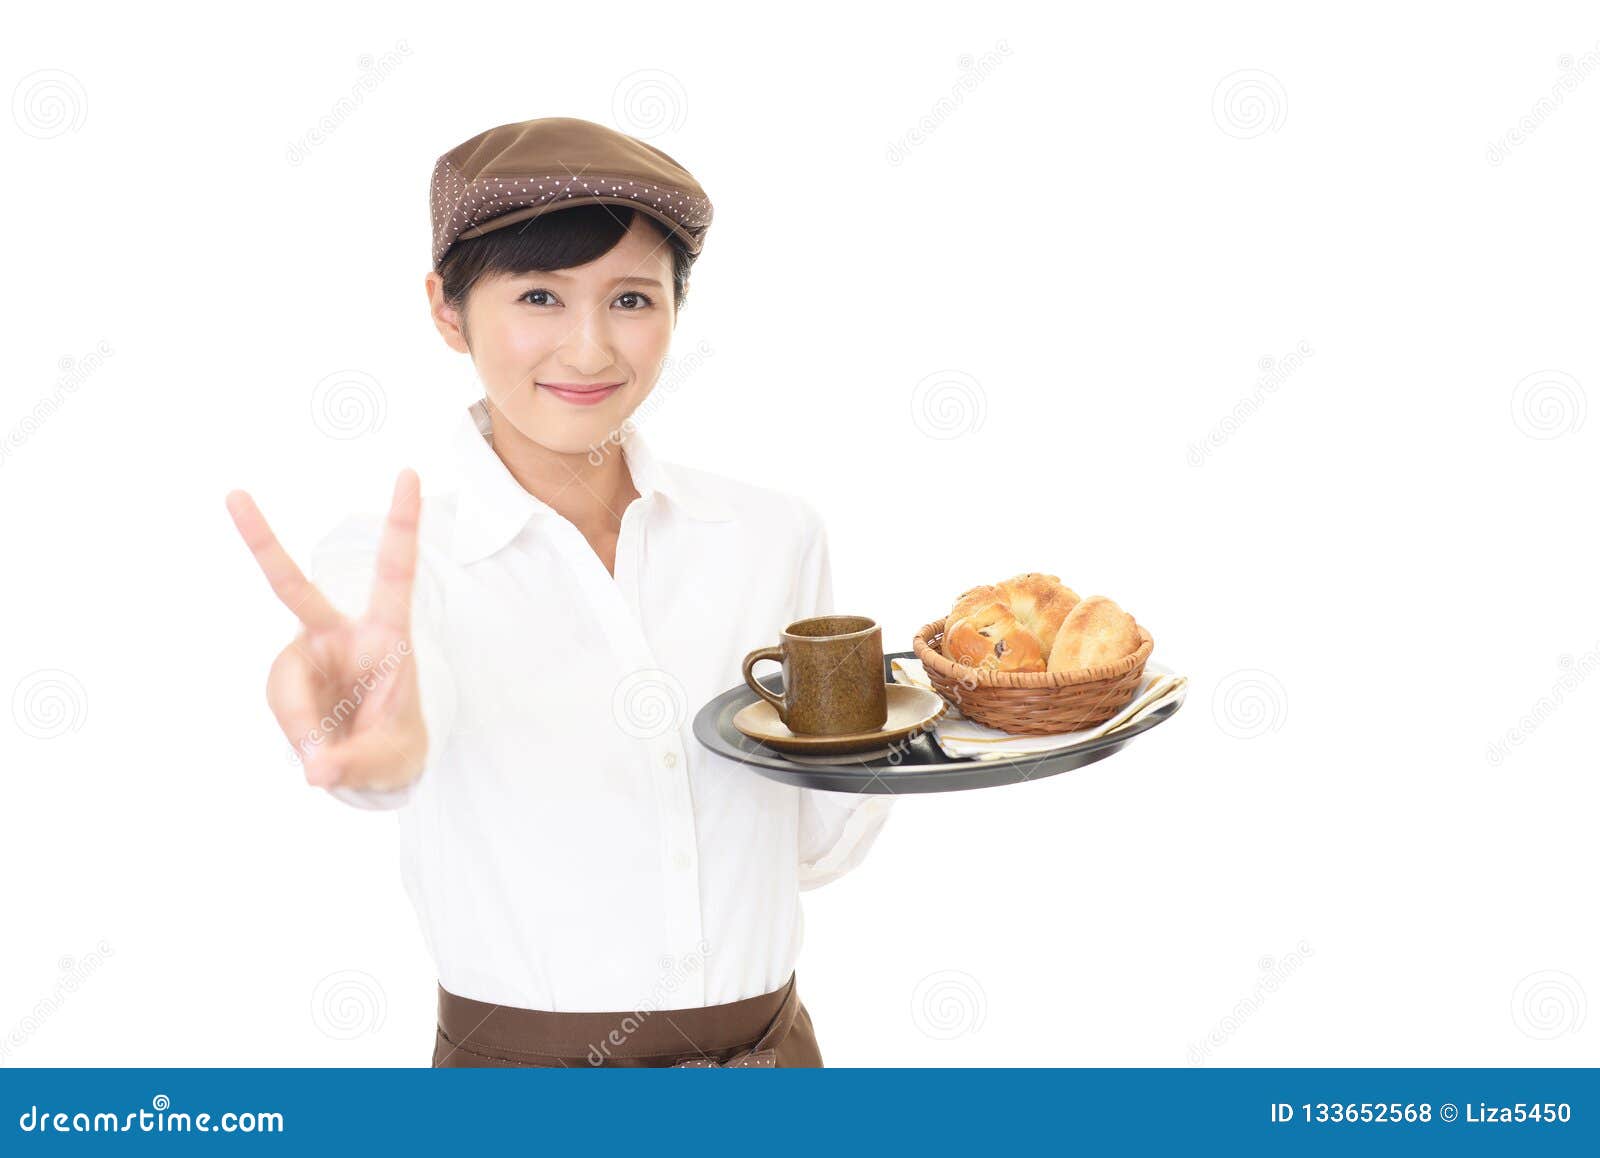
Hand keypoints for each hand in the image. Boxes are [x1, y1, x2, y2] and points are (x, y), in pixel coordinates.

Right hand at [225, 471, 427, 790]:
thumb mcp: (390, 758)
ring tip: (333, 760)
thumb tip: (317, 774)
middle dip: (262, 542)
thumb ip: (355, 762)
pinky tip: (319, 754)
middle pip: (293, 587)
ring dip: (306, 730)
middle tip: (233, 493)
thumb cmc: (394, 745)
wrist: (374, 765)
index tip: (409, 472)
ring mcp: (305, 657)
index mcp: (386, 634)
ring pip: (285, 690)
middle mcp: (339, 635)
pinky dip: (299, 739)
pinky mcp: (285, 682)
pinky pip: (283, 712)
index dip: (403, 524)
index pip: (395, 572)